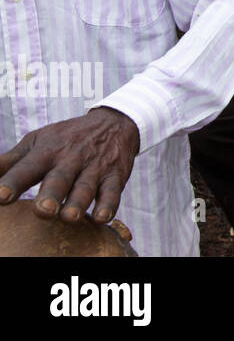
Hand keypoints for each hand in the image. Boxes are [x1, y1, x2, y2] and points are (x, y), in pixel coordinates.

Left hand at [0, 108, 139, 223]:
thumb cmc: (67, 138)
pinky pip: (113, 192)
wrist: (114, 122)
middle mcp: (71, 159)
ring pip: (86, 188)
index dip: (12, 182)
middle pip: (59, 179)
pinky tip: (101, 218)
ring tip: (69, 217)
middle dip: (51, 195)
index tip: (0, 196)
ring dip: (78, 203)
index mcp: (47, 151)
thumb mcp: (38, 140)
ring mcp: (95, 168)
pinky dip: (109, 205)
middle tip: (42, 210)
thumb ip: (10, 161)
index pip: (27, 168)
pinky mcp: (115, 176)